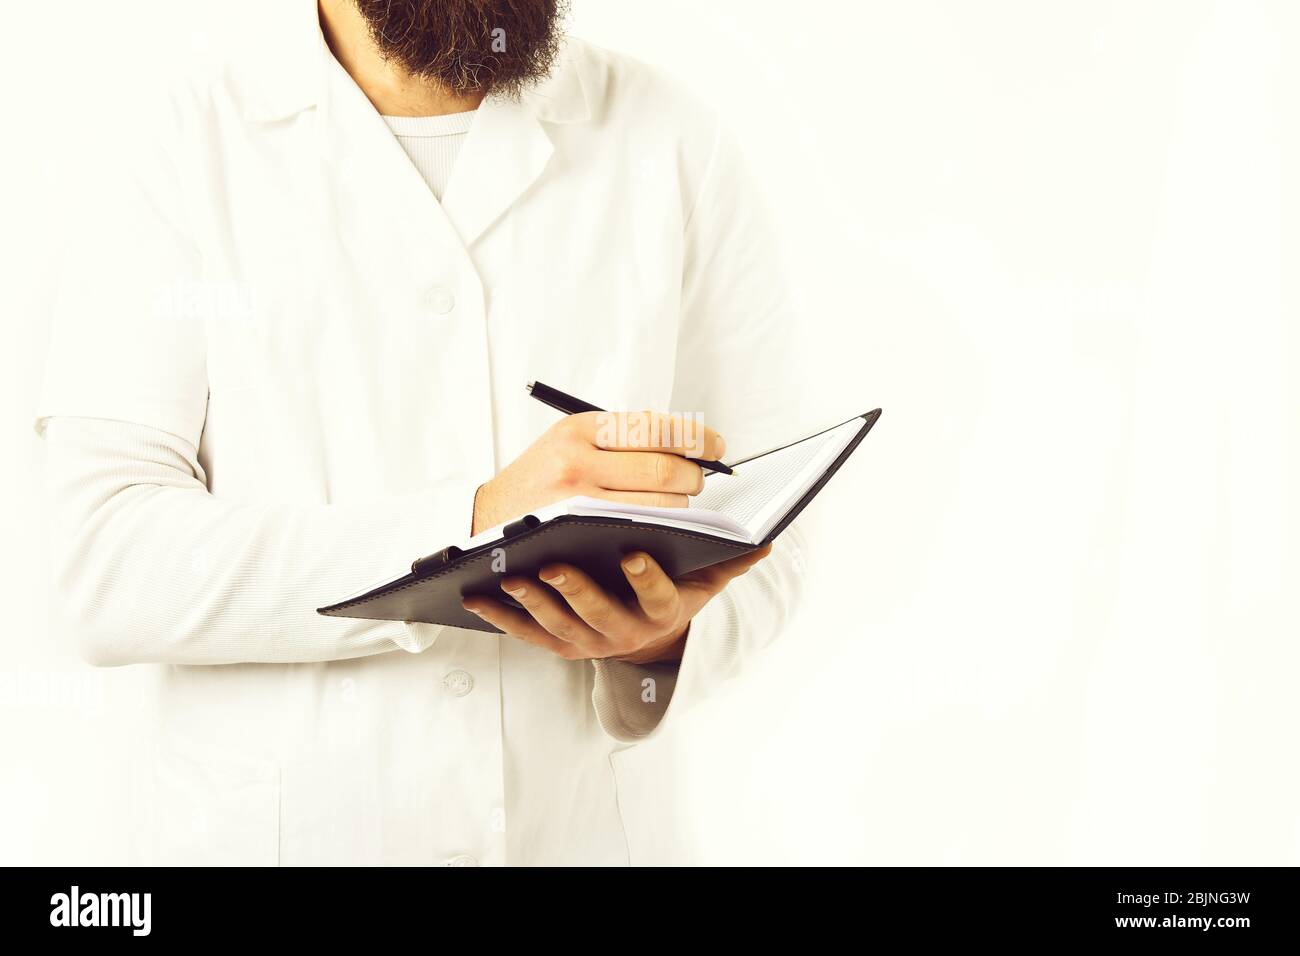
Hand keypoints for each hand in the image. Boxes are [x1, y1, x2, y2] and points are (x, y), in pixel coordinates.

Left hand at [462, 544, 771, 664]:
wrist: (644, 633)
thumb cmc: (669, 592)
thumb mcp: (703, 582)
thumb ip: (728, 560)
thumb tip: (764, 541)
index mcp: (662, 611)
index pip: (659, 597)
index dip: (647, 579)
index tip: (634, 551)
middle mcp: (625, 632)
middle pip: (601, 615)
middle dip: (577, 591)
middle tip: (555, 564)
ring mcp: (589, 641)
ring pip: (559, 626)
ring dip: (535, 605)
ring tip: (514, 578)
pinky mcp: (558, 644)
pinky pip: (526, 635)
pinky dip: (501, 618)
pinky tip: (478, 597)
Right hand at [472, 411, 725, 533]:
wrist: (488, 519)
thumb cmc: (541, 480)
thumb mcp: (571, 442)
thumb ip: (621, 439)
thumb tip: (687, 442)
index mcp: (581, 428)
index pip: (656, 427)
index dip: (696, 437)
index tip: (715, 445)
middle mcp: (578, 459)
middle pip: (663, 467)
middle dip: (694, 475)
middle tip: (698, 478)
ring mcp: (579, 499)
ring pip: (659, 503)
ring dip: (681, 504)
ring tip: (676, 502)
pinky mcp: (581, 532)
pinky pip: (641, 528)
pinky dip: (663, 525)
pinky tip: (665, 522)